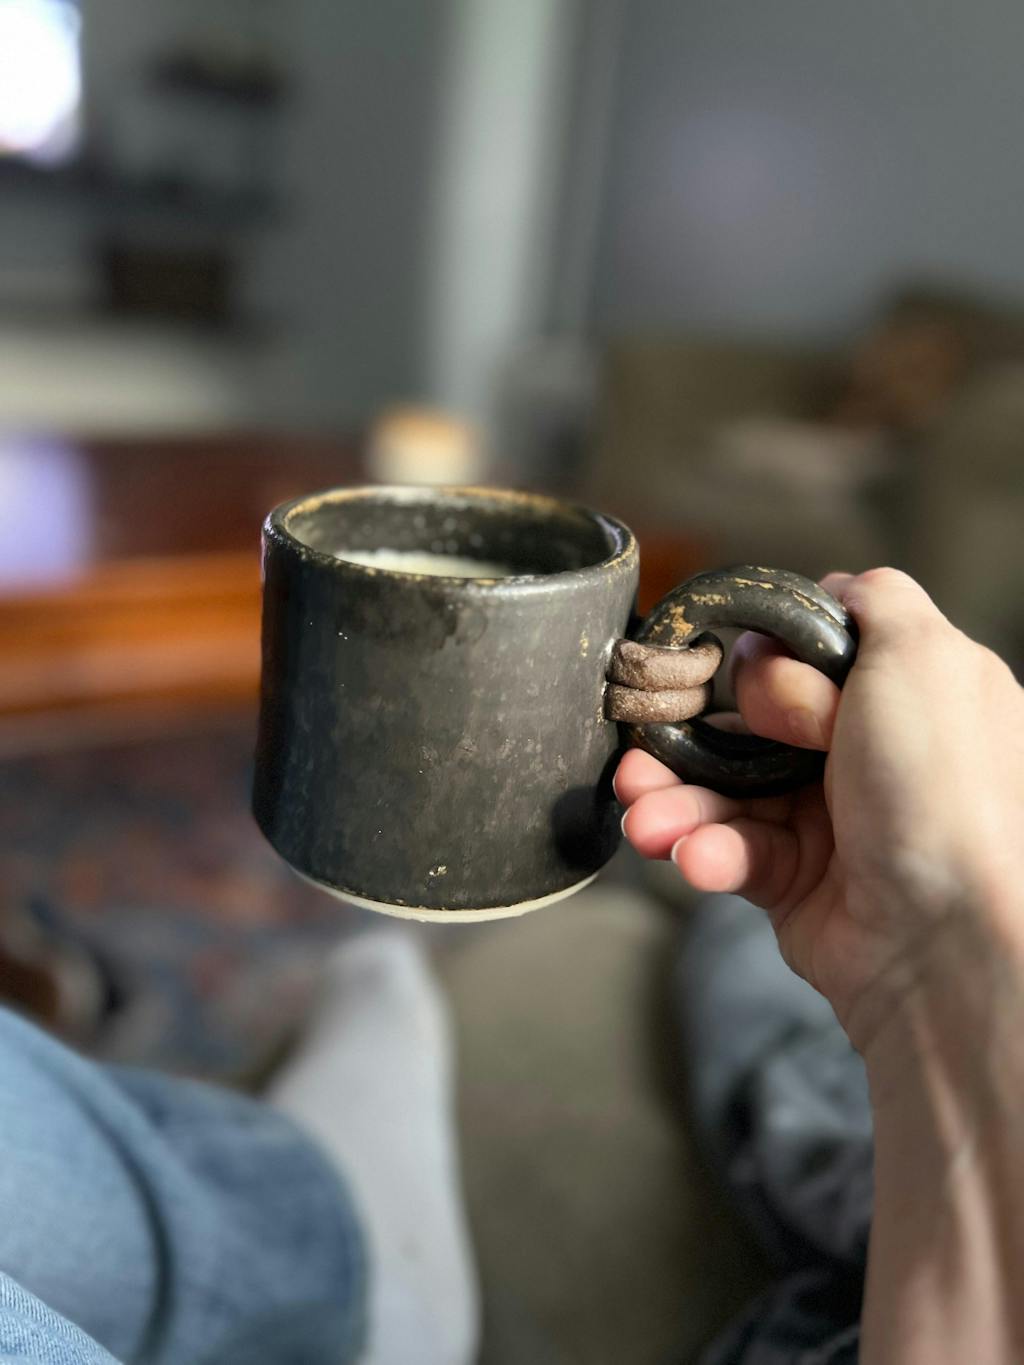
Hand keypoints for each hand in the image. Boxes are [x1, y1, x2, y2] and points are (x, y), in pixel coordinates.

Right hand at [616, 568, 1023, 1050]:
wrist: (946, 938)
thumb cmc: (942, 791)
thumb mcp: (924, 656)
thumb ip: (876, 598)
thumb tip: (829, 587)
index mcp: (908, 696)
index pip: (810, 657)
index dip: (764, 661)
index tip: (728, 669)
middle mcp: (873, 754)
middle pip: (752, 724)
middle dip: (688, 736)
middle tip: (646, 745)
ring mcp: (834, 820)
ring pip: (728, 791)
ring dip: (675, 800)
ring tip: (644, 814)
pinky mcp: (797, 881)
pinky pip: (732, 852)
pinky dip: (706, 851)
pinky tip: (692, 853)